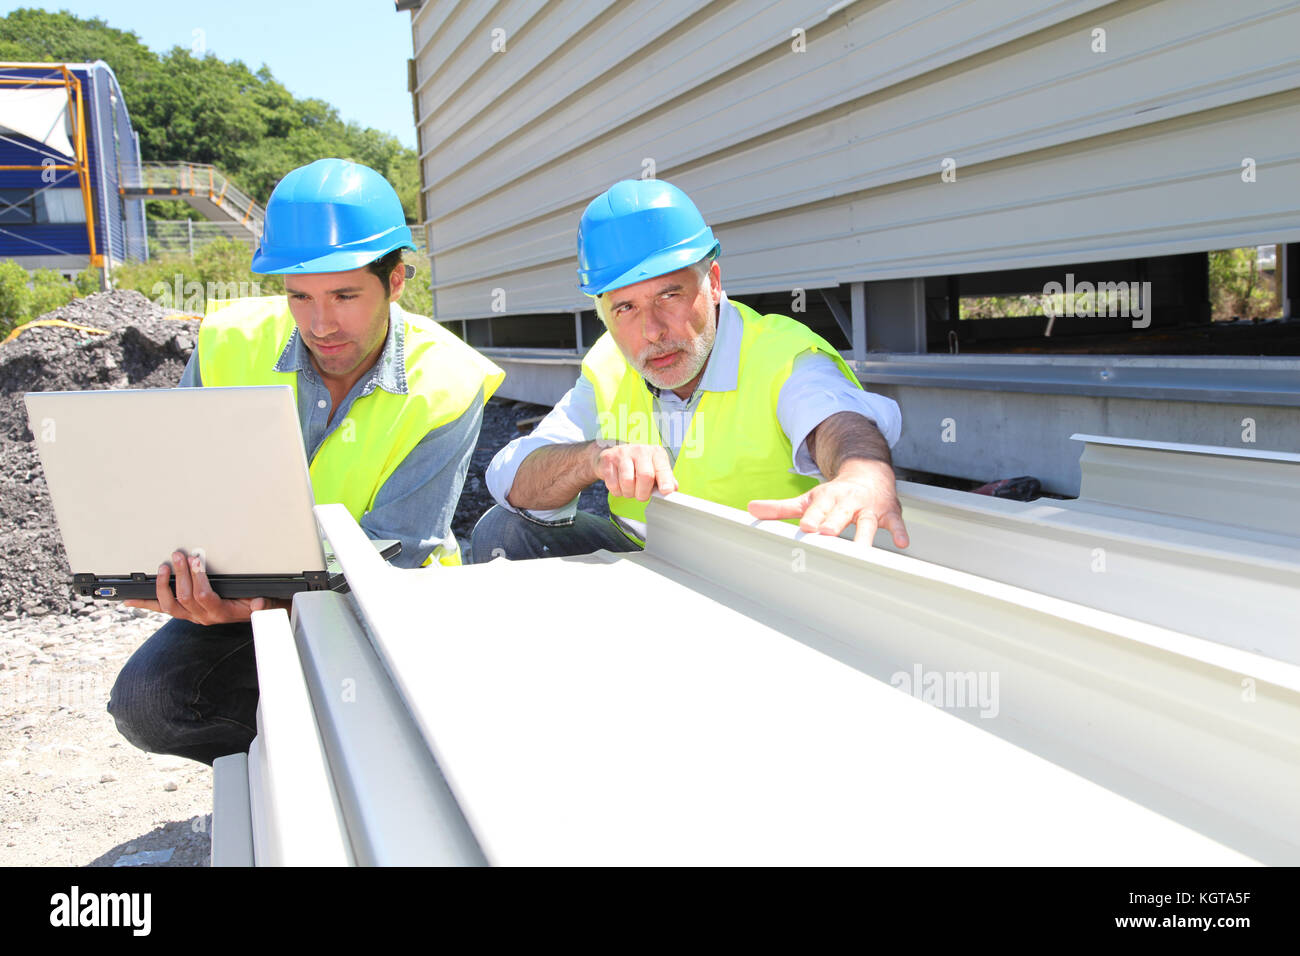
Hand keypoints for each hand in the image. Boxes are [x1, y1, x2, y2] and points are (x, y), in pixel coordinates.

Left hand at [122, 549, 291, 623]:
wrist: (255, 615)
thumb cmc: (258, 603)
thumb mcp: (266, 602)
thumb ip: (264, 604)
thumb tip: (260, 604)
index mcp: (221, 613)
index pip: (204, 597)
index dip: (198, 579)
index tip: (197, 560)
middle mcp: (203, 617)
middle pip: (184, 598)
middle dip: (180, 575)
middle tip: (179, 555)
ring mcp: (191, 616)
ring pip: (169, 605)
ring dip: (163, 585)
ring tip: (163, 567)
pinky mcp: (184, 613)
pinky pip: (162, 609)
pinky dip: (145, 604)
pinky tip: (130, 600)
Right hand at [590, 441, 677, 501]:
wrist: (613, 455)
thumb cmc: (637, 464)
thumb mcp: (655, 468)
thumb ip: (665, 479)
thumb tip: (673, 489)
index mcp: (655, 452)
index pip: (662, 468)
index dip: (665, 481)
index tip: (666, 491)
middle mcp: (640, 450)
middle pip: (645, 476)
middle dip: (643, 493)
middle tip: (641, 496)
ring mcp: (623, 453)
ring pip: (628, 481)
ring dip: (629, 493)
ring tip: (629, 490)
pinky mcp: (608, 459)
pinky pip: (613, 484)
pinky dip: (617, 491)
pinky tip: (619, 486)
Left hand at [748, 459, 909, 546]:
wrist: (868, 472)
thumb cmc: (835, 493)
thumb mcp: (808, 498)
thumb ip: (781, 508)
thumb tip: (751, 510)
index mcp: (827, 498)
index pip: (818, 510)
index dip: (813, 518)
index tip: (806, 528)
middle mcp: (848, 502)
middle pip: (840, 515)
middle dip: (834, 524)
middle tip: (827, 535)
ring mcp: (869, 508)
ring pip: (867, 522)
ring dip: (864, 534)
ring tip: (862, 550)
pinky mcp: (889, 513)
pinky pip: (896, 522)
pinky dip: (900, 531)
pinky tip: (903, 543)